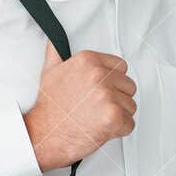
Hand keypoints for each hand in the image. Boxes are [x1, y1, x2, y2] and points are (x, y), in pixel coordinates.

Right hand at [23, 41, 136, 170]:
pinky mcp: (113, 116)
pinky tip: (100, 128)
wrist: (44, 134)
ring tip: (96, 118)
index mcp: (88, 61)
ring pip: (130, 106)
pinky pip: (129, 124)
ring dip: (117, 115)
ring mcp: (107, 95)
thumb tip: (53, 41)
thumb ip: (56, 53)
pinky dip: (118, 131)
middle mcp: (98, 75)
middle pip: (128, 86)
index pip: (121, 67)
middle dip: (116, 99)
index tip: (100, 91)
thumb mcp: (49, 72)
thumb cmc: (49, 109)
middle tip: (96, 108)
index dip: (113, 82)